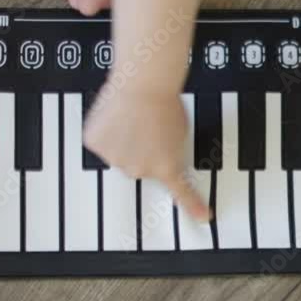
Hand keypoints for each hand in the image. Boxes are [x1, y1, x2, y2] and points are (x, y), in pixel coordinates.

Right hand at [83, 83, 210, 221]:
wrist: (143, 83)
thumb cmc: (165, 102)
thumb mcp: (180, 132)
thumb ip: (170, 149)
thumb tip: (160, 153)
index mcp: (167, 167)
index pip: (182, 192)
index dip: (193, 206)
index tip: (204, 216)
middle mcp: (140, 170)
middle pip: (139, 166)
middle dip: (142, 151)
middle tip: (147, 128)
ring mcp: (115, 158)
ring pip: (118, 154)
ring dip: (123, 140)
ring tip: (131, 118)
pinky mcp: (96, 144)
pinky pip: (100, 141)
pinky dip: (104, 130)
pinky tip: (115, 115)